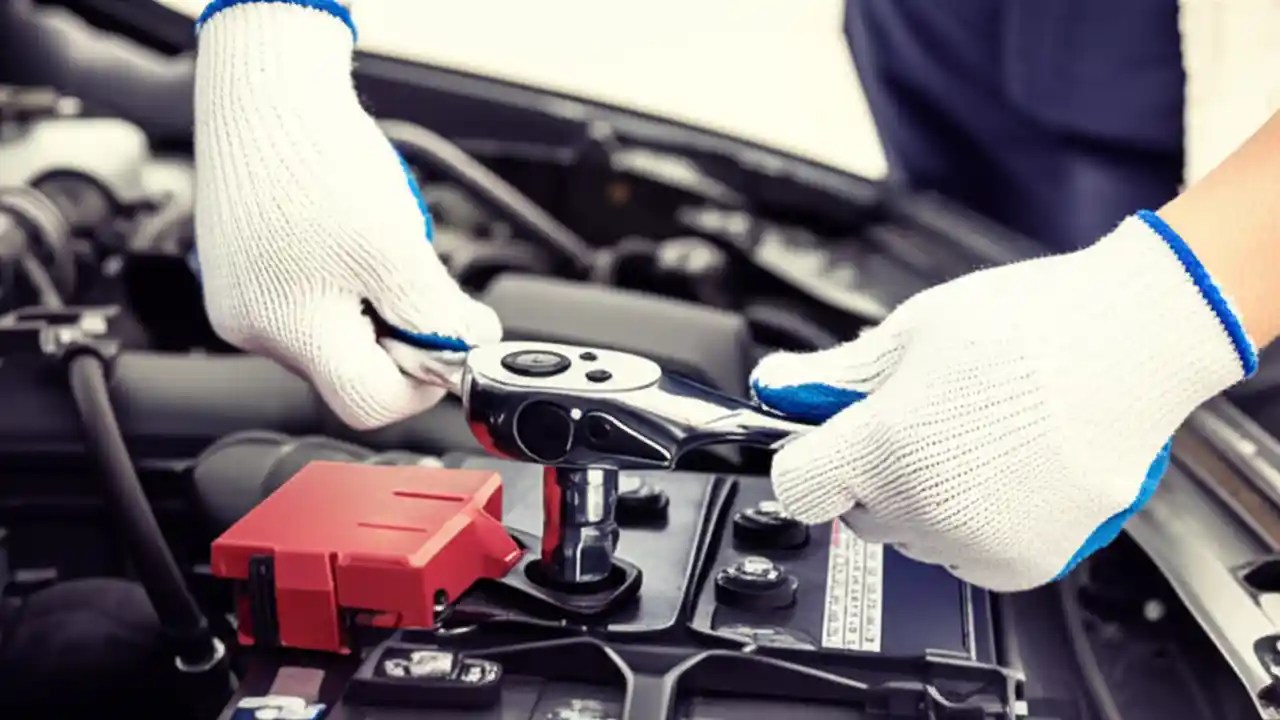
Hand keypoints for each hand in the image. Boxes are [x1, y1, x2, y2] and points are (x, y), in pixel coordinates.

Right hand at [193, 0, 499, 428]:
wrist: (263, 92)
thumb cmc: (315, 157)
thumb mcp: (397, 246)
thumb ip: (436, 313)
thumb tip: (469, 347)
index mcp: (286, 330)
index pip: (369, 404)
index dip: (422, 383)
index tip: (447, 346)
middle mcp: (253, 329)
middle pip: (350, 373)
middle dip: (397, 336)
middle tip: (412, 281)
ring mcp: (241, 305)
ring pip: (332, 339)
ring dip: (371, 307)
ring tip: (374, 249)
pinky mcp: (240, 279)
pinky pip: (308, 306)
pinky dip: (343, 285)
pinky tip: (347, 243)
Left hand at [750, 212, 1255, 590]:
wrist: (1134, 344)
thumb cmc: (1032, 326)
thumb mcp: (911, 331)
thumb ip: (833, 375)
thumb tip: (777, 385)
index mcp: (889, 447)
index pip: (794, 486)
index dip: (804, 453)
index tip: (822, 436)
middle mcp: (929, 509)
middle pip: (852, 510)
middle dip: (868, 470)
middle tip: (916, 417)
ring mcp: (977, 544)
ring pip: (908, 535)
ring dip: (920, 499)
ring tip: (970, 436)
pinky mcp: (1021, 566)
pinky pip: (961, 554)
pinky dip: (969, 523)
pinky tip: (999, 469)